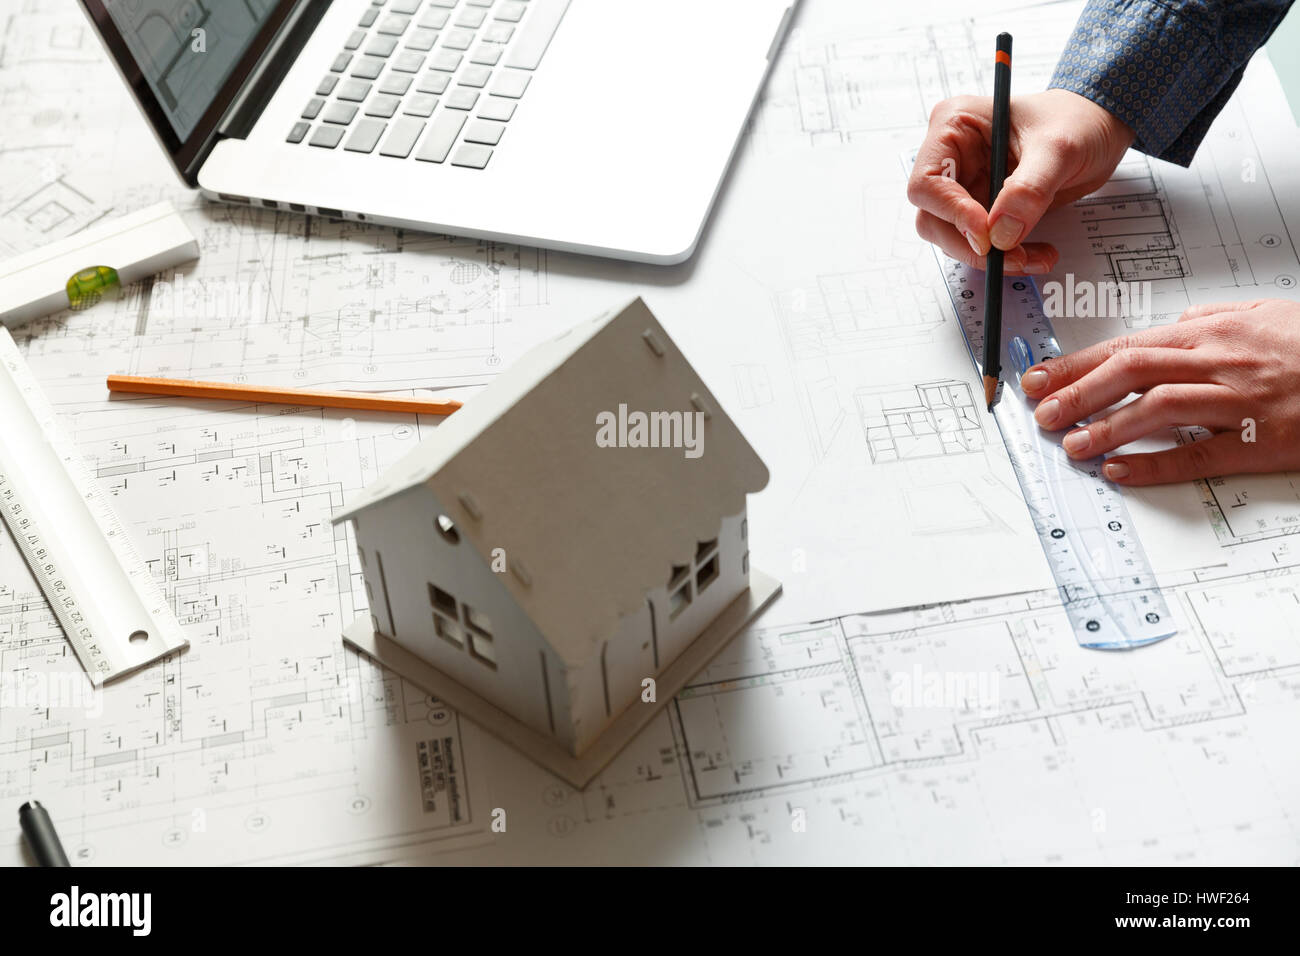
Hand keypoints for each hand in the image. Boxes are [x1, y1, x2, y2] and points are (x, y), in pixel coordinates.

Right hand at [907, 89, 1133, 273]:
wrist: (1100, 128)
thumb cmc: (1078, 120)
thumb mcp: (1059, 148)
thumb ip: (1029, 189)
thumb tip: (1000, 232)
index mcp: (955, 126)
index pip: (927, 182)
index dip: (951, 212)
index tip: (984, 233)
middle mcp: (952, 158)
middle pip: (934, 217)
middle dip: (971, 244)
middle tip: (1009, 255)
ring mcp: (965, 185)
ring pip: (954, 238)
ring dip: (989, 257)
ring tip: (1031, 257)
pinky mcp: (982, 209)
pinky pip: (980, 244)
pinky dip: (1004, 256)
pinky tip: (1033, 254)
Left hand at [1021, 299, 1299, 484]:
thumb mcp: (1266, 316)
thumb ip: (1214, 320)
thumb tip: (1173, 325)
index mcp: (1214, 333)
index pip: (1129, 345)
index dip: (1078, 364)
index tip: (1041, 379)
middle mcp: (1220, 362)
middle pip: (1133, 370)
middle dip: (1079, 391)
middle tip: (1041, 412)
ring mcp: (1240, 401)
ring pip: (1159, 407)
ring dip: (1107, 426)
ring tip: (1071, 444)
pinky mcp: (1260, 440)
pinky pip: (1198, 452)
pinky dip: (1154, 463)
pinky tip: (1121, 470)